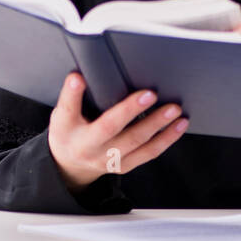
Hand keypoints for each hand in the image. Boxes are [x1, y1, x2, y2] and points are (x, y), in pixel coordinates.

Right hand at [47, 73, 188, 192]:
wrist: (70, 165)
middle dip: (132, 111)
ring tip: (174, 110)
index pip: (70, 110)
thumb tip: (80, 75)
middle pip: (112, 129)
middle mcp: (90, 148)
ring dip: (159, 125)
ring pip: (137, 143)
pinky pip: (149, 153)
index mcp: (71, 132)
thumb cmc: (69, 131)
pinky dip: (166, 139)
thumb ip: (71, 97)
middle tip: (151, 94)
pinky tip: (178, 125)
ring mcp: (109, 160)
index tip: (80, 78)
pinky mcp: (124, 165)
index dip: (75, 93)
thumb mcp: (62, 114)